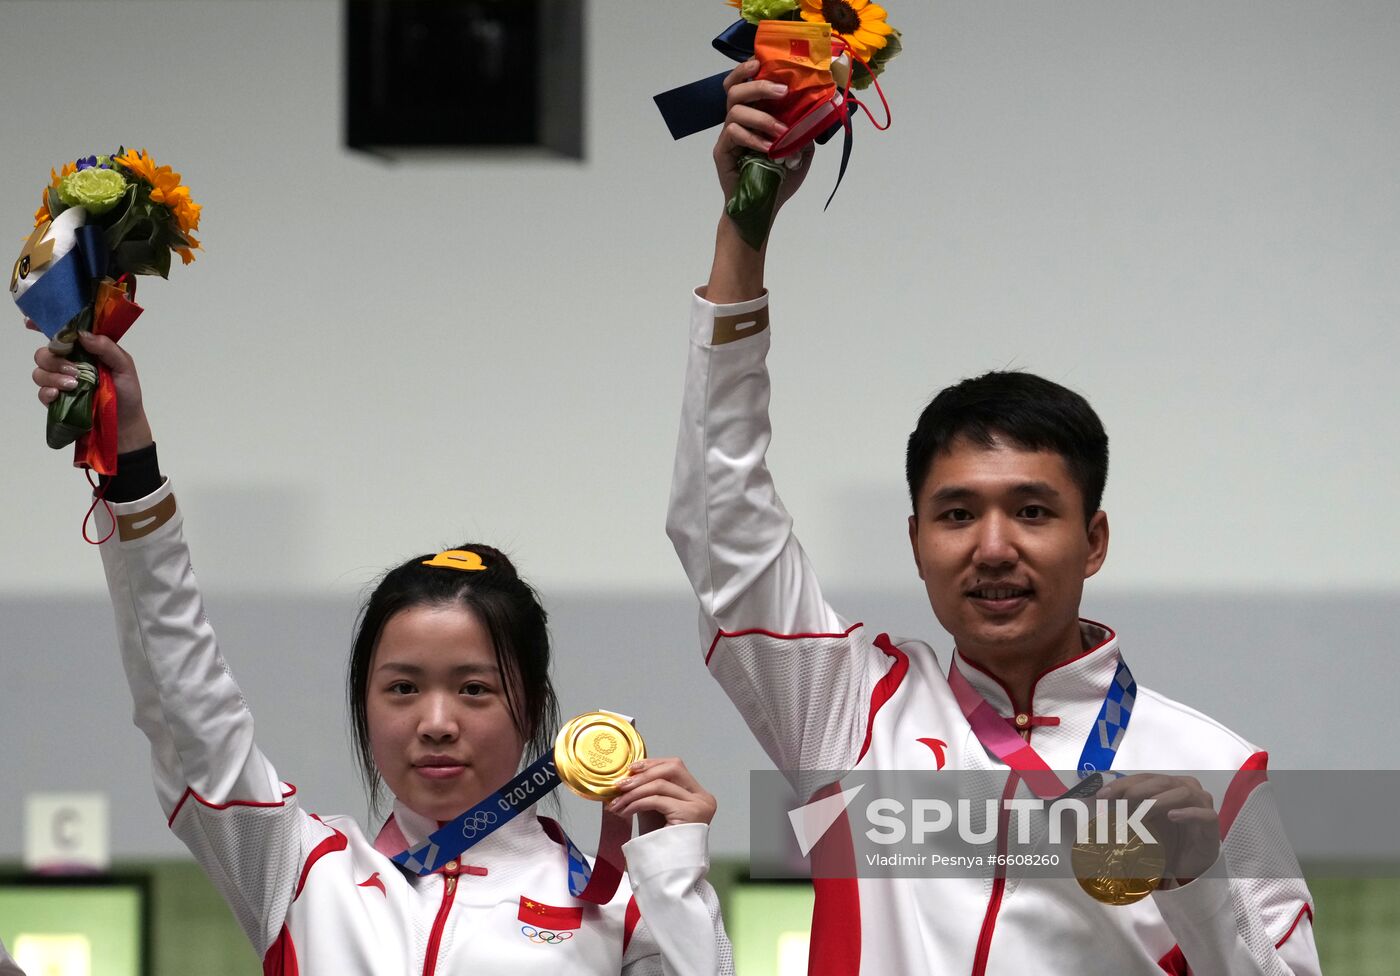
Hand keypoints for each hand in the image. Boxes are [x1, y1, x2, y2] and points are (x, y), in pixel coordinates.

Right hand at [32, 330, 151, 452]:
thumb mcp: (124, 366)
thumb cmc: (126, 391)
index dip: (43, 326)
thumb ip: (106, 347)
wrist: (125, 422)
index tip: (31, 324)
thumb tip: (82, 334)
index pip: (60, 334)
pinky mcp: (56, 400)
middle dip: (54, 360)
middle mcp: (68, 362)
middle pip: (44, 353)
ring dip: (53, 377)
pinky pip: (41, 392)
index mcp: (83, 350)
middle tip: (74, 371)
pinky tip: (59, 395)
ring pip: (39, 371)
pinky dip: (47, 392)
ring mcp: (60, 381)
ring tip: (73, 385)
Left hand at [606, 758, 716, 834]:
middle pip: (672, 768)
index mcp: (699, 795)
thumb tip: (628, 775)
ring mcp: (699, 805)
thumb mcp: (656, 811)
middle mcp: (703, 798)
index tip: (630, 769)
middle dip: (643, 773)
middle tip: (619, 785)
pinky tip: (624, 811)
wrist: (667, 873)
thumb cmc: (661, 844)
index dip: (652, 764)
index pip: (676, 767)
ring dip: (634, 791)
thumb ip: (649, 791)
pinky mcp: (689, 814)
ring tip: (617, 802)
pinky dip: (637, 802)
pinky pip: (657, 800)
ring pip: (661, 784)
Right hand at [714, 59, 813, 208]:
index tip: (763, 62)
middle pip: (734, 89)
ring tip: (781, 131)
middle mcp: (737, 121)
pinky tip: (768, 149)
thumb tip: (819, 111)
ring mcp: (728, 137)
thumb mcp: (800, 152)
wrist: (762, 210)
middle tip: (782, 91)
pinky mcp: (722, 152)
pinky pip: (733, 134)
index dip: (748, 69)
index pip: (743, 83)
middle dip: (758, 85)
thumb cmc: (778, 181)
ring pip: (734, 110)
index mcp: (753, 115)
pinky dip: (753, 138)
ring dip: (762, 117)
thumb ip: (804, 130)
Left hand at [1097, 774, 1220, 884]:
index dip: (1122, 784)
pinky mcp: (1212, 823)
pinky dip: (1187, 813)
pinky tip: (1172, 816)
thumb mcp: (1141, 824)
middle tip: (1120, 806)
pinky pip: (1204, 814)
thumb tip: (1092, 805)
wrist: (1191, 863)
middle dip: (1137, 791)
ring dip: (1157, 802)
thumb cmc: (1167, 839)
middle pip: (1161, 781)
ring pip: (1182, 793)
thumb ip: (1122, 812)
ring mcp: (1202, 803)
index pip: (1143, 777)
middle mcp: (1187, 788)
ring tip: (1140, 814)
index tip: (1102, 796)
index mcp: (1169, 784)